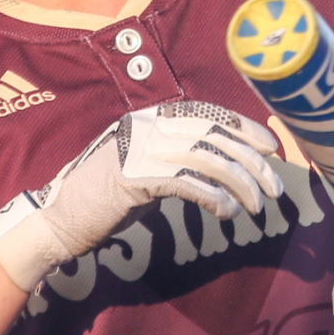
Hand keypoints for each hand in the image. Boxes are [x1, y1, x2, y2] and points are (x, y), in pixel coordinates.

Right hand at [0, 101, 283, 290]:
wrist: (58, 220)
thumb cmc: (105, 200)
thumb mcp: (147, 170)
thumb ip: (178, 160)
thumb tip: (226, 165)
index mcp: (150, 118)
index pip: (208, 113)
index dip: (244, 127)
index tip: (271, 147)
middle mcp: (146, 125)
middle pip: (214, 135)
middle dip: (251, 161)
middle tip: (274, 188)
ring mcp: (137, 148)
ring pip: (206, 158)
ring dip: (239, 184)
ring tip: (256, 207)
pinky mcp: (132, 176)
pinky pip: (187, 183)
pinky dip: (214, 198)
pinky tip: (227, 214)